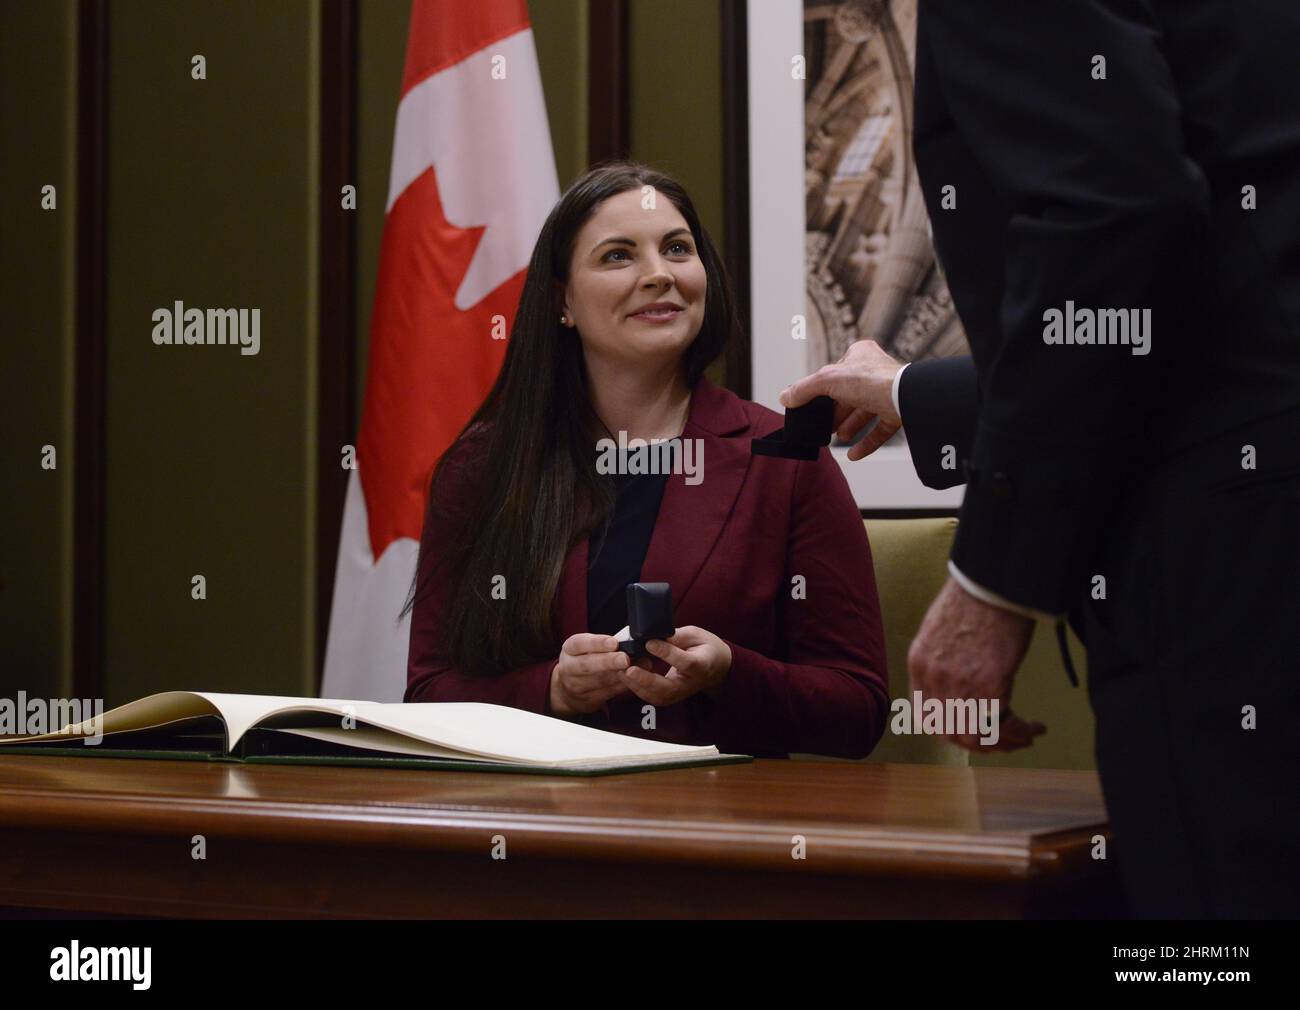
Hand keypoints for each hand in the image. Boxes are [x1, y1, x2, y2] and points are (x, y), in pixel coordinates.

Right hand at [549, 633, 630, 716]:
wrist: (570, 688)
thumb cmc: (584, 659)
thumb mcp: (586, 647)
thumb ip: (604, 643)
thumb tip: (628, 640)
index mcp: (569, 649)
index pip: (579, 643)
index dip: (597, 643)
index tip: (614, 643)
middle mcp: (569, 667)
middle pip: (587, 665)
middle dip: (608, 661)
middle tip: (625, 659)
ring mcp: (576, 686)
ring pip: (599, 681)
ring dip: (618, 675)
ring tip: (632, 670)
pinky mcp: (588, 699)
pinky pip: (609, 692)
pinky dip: (621, 685)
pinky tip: (631, 680)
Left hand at [620, 625, 732, 706]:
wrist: (715, 667)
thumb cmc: (704, 647)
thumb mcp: (695, 634)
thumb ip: (676, 636)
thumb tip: (654, 635)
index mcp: (700, 665)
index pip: (683, 661)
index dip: (666, 653)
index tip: (649, 643)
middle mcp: (690, 683)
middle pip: (667, 687)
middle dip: (645, 679)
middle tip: (627, 668)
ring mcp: (680, 694)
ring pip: (657, 696)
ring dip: (636, 686)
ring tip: (621, 671)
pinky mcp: (670, 698)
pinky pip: (652, 697)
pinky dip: (637, 689)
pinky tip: (626, 676)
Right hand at [779, 340, 903, 459]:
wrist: (908, 398)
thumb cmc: (873, 380)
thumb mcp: (828, 380)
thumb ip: (804, 389)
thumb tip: (785, 397)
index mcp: (860, 355)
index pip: (835, 373)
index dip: (823, 390)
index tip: (813, 406)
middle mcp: (875, 371)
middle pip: (849, 395)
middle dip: (836, 413)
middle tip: (824, 426)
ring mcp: (889, 393)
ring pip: (865, 411)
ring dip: (849, 426)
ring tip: (838, 437)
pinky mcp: (899, 412)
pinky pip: (880, 429)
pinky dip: (866, 442)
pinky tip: (854, 454)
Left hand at [907, 577, 1044, 750]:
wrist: (992, 581)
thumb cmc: (973, 598)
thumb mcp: (939, 630)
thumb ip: (940, 660)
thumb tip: (956, 682)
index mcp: (919, 663)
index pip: (926, 716)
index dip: (949, 730)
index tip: (969, 731)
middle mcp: (934, 678)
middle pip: (951, 732)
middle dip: (979, 742)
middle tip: (1001, 741)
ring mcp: (960, 684)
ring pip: (977, 735)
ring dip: (1002, 743)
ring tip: (1022, 738)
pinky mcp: (991, 684)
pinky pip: (1003, 723)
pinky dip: (1021, 732)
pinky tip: (1035, 728)